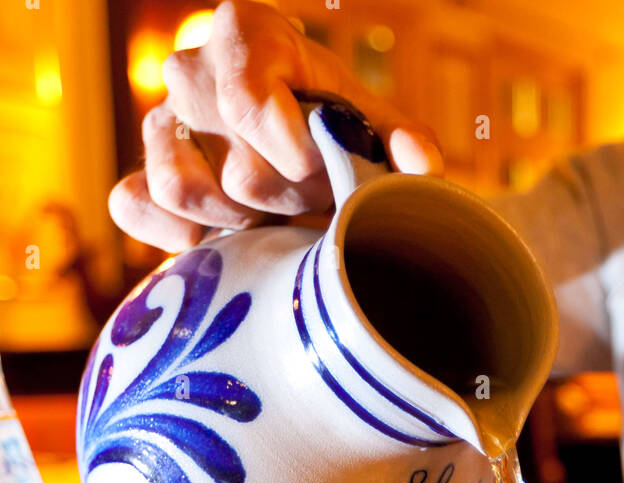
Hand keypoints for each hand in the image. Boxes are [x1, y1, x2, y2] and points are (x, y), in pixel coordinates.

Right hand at [109, 0, 443, 250]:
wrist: (298, 151)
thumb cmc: (333, 128)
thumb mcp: (371, 125)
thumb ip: (401, 140)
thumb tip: (421, 165)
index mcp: (246, 31)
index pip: (248, 99)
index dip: (291, 150)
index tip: (322, 168)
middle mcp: (193, 68)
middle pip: (232, 159)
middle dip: (284, 192)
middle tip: (311, 194)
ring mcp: (160, 123)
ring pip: (180, 184)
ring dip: (237, 216)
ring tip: (270, 216)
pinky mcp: (141, 175)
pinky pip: (133, 202)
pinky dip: (175, 231)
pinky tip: (215, 240)